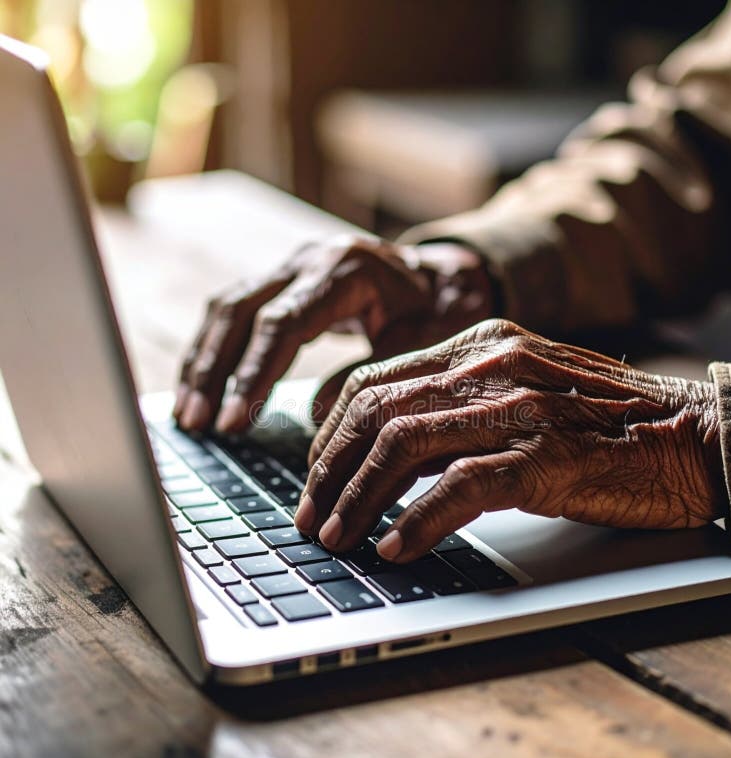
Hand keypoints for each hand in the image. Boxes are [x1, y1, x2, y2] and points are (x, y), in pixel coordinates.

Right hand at [173, 236, 492, 431]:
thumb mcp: (421, 340)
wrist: (440, 277)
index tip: (232, 420)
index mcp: (345, 272)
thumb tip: (314, 412)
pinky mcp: (282, 280)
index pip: (283, 323)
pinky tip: (202, 384)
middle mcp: (309, 260)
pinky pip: (235, 310)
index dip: (253, 372)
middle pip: (240, 310)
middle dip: (212, 369)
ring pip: (228, 307)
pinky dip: (214, 349)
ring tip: (189, 414)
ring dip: (203, 361)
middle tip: (195, 422)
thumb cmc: (436, 311)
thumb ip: (372, 371)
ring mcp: (291, 266)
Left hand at [294, 319, 726, 562]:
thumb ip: (457, 408)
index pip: (374, 383)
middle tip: (310, 515)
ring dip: (358, 498)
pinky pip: (461, 486)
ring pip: (404, 445)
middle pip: (375, 412)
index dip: (330, 433)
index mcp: (477, 347)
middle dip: (329, 470)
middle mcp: (490, 366)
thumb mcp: (518, 394)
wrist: (692, 434)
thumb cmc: (602, 421)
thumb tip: (389, 452)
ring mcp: (518, 408)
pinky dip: (418, 520)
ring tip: (336, 537)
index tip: (316, 475)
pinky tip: (395, 548)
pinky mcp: (548, 456)